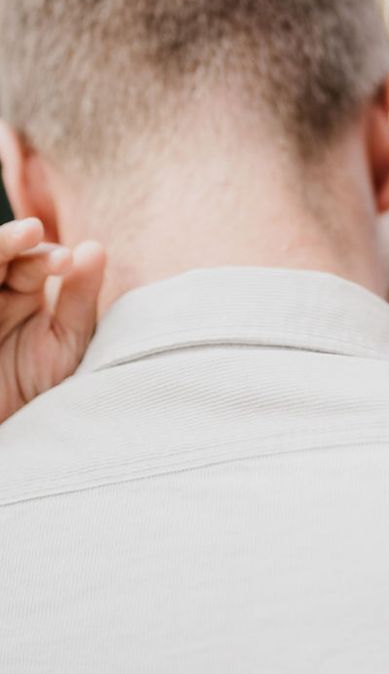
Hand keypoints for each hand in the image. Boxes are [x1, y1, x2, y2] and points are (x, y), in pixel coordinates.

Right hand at [0, 217, 105, 422]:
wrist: (9, 443)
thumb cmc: (36, 396)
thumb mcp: (64, 349)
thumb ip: (79, 300)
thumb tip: (95, 247)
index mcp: (20, 294)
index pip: (30, 261)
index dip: (45, 256)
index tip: (65, 261)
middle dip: (11, 241)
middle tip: (32, 231)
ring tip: (21, 237)